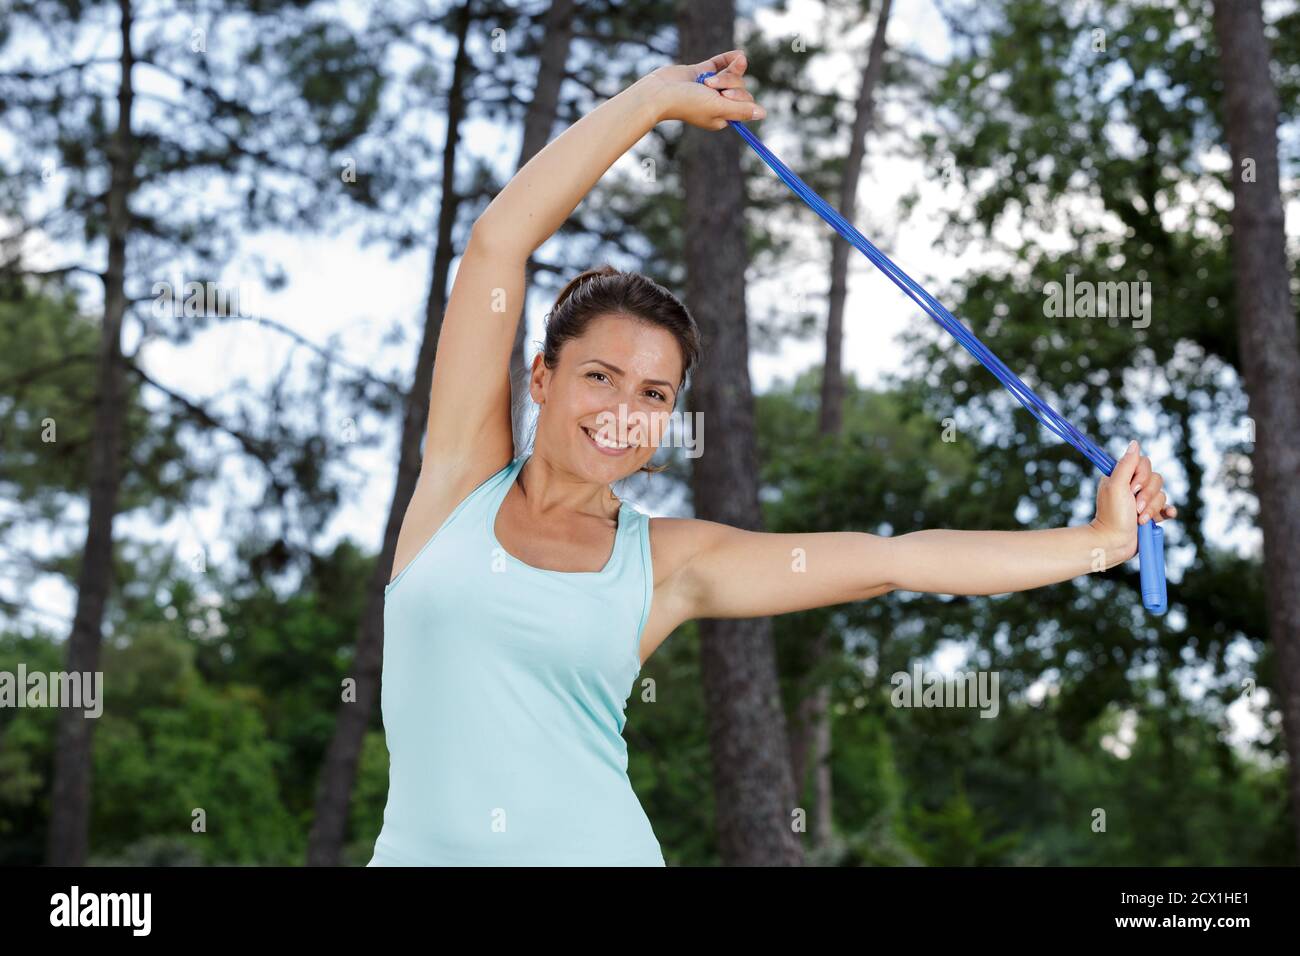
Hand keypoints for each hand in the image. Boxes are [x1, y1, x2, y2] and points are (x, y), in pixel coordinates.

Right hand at [646, 50, 766, 128]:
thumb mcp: (718, 108)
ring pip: (732, 74)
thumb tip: (763, 114)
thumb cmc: (687, 103)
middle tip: (710, 86)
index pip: (745, 104)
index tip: (725, 95)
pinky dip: (729, 59)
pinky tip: (737, 55)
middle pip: (739, 88)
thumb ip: (741, 111)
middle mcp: (718, 103)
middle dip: (729, 83)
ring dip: (724, 73)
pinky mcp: (702, 72)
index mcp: (722, 116)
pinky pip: (722, 63)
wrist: (660, 92)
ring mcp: (710, 87)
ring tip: (706, 79)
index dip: (739, 96)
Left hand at [1090, 440, 1176, 562]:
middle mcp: (1132, 486)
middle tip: (1135, 507)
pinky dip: (1167, 512)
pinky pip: (1167, 507)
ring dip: (1152, 508)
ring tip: (1139, 519)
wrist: (1114, 542)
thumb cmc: (1112, 514)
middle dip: (1147, 495)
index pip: (1143, 463)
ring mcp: (1143, 501)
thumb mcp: (1116, 486)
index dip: (1141, 476)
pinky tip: (1165, 516)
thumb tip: (1135, 443)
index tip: (1131, 489)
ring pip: (1162, 494)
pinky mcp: (1151, 514)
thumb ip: (1126, 465)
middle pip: (1156, 478)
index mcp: (1122, 476)